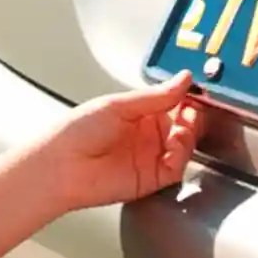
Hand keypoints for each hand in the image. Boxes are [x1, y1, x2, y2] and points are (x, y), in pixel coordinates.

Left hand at [47, 71, 202, 210]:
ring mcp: (149, 157)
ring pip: (184, 146)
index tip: (196, 90)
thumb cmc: (77, 132)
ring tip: (184, 126)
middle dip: (192, 116)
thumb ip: (156, 96)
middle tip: (194, 108)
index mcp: (137, 113)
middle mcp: (145, 135)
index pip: (172, 103)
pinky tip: (175, 145)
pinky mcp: (150, 178)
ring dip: (189, 134)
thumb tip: (183, 79)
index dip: (186, 98)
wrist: (61, 166)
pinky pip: (176, 168)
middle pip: (183, 125)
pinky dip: (181, 156)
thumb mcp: (120, 104)